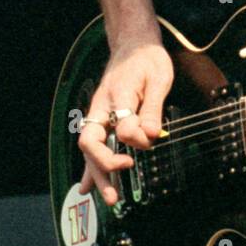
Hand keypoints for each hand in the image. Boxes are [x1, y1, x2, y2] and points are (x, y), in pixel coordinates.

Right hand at [77, 41, 173, 205]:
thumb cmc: (147, 60)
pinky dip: (91, 168)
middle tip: (117, 193)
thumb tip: (152, 135)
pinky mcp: (101, 120)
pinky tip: (86, 188)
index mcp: (117, 95)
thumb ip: (153, 108)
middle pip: (91, 143)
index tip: (151, 138)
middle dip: (103, 168)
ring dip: (98, 175)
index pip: (122, 125)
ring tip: (110, 200)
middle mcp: (101, 107)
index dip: (137, 138)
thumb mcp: (159, 78)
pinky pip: (94, 147)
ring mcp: (98, 114)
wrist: (133, 45)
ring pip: (90, 150)